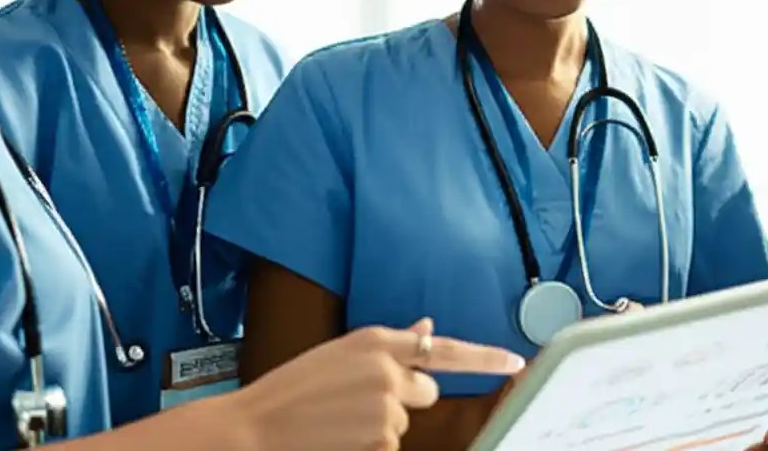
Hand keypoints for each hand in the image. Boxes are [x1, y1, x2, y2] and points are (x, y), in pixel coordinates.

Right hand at [229, 318, 524, 450]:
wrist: (252, 428)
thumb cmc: (291, 392)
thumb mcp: (340, 356)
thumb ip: (388, 346)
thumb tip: (427, 327)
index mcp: (375, 340)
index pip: (443, 348)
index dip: (484, 356)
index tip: (515, 360)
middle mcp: (388, 369)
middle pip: (426, 391)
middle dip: (403, 400)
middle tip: (356, 404)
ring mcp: (386, 406)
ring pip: (405, 422)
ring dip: (379, 426)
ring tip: (337, 421)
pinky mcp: (382, 438)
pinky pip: (391, 445)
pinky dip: (370, 445)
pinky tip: (339, 438)